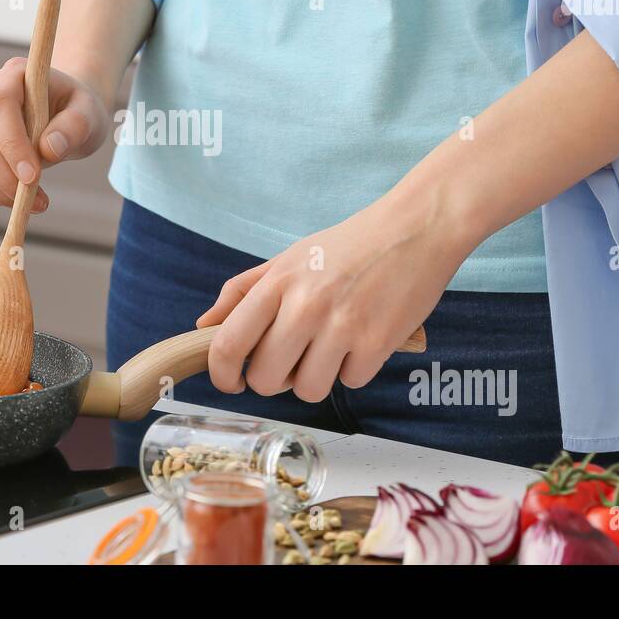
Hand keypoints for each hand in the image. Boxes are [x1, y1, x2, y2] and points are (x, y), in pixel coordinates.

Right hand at [0, 59, 111, 209]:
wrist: (59, 117)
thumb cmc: (73, 112)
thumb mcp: (89, 114)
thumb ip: (75, 126)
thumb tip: (49, 149)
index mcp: (13, 73)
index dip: (11, 143)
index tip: (33, 177)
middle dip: (2, 176)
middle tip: (35, 200)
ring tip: (30, 201)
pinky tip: (8, 196)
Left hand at [197, 190, 474, 401]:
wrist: (414, 228)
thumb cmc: (347, 246)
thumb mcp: (287, 258)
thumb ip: (241, 292)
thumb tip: (204, 325)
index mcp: (277, 283)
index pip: (228, 345)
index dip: (223, 375)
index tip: (232, 382)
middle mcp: (305, 305)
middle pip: (266, 380)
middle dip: (274, 381)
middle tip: (290, 362)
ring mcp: (342, 326)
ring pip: (308, 390)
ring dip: (316, 379)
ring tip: (330, 348)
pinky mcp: (378, 343)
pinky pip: (350, 382)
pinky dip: (354, 369)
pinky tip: (362, 340)